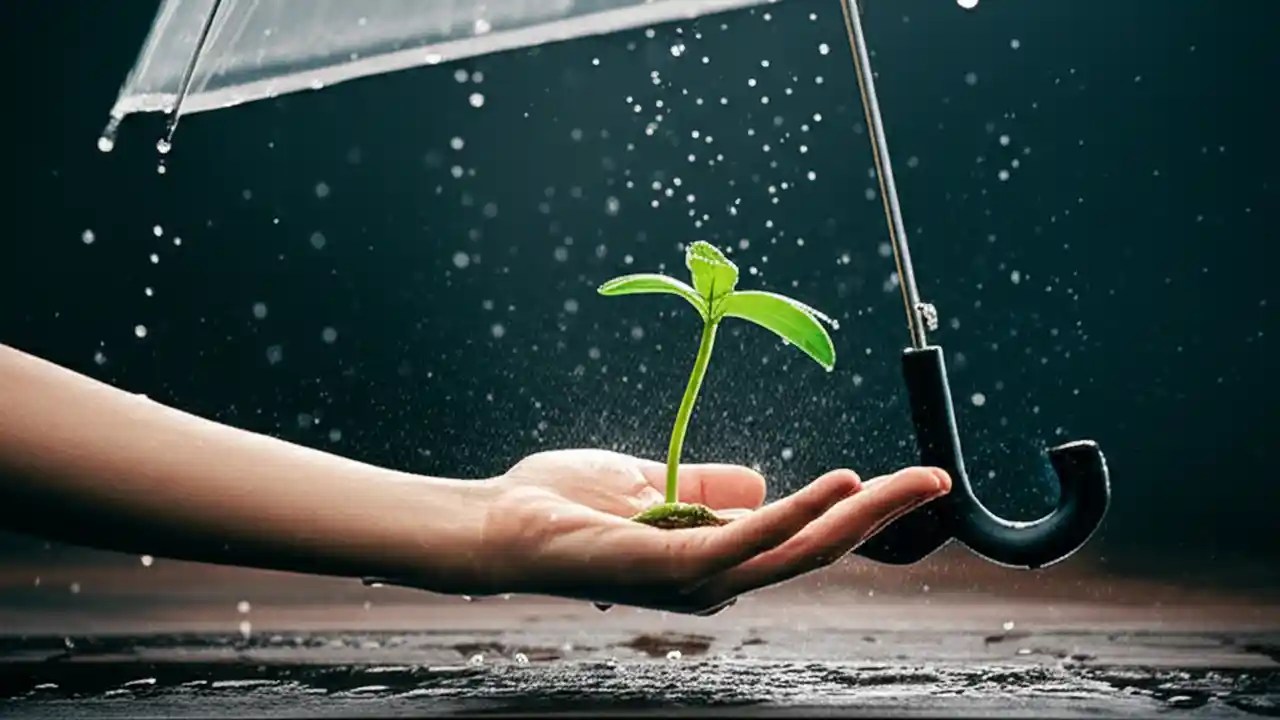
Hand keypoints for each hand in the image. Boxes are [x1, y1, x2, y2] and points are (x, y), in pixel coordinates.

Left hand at [476, 449, 949, 613]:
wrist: (501, 522)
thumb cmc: (568, 507)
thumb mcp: (655, 484)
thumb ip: (710, 487)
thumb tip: (766, 481)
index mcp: (715, 557)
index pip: (801, 536)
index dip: (856, 511)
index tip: (904, 478)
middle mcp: (716, 578)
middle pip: (816, 548)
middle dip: (880, 515)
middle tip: (935, 478)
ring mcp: (697, 578)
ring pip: (796, 548)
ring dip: (856, 514)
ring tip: (908, 481)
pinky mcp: (671, 565)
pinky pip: (746, 538)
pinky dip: (795, 513)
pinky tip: (836, 487)